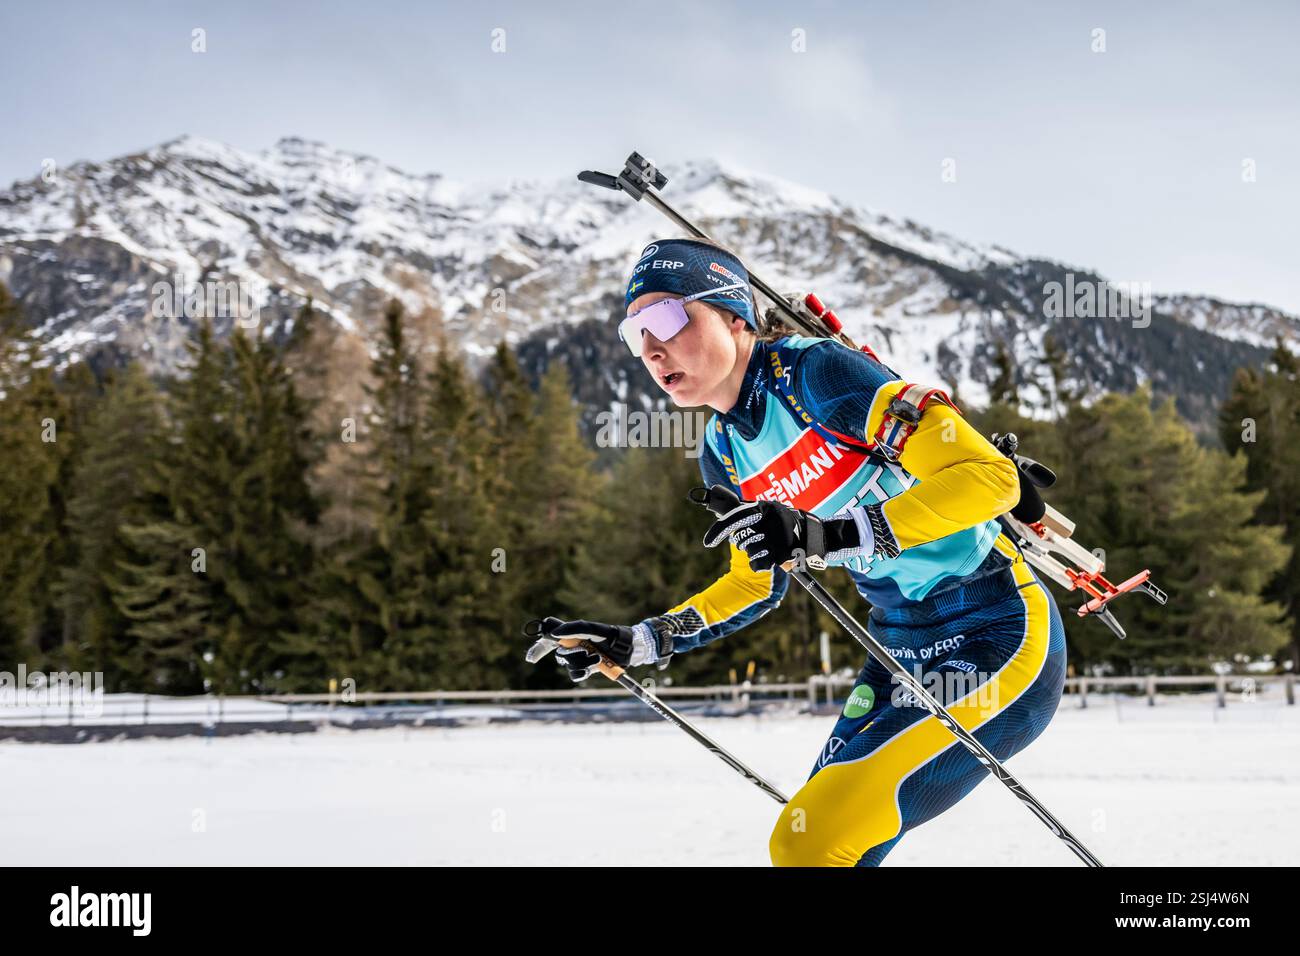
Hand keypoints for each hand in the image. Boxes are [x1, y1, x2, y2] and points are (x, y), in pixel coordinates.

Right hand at [524, 616, 668, 681]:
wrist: (626, 648)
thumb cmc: (609, 634)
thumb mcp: (591, 628)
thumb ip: (572, 628)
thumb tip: (553, 634)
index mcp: (570, 634)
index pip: (548, 640)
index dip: (538, 649)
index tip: (530, 659)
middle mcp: (572, 646)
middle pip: (559, 655)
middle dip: (573, 654)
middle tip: (587, 649)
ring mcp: (578, 658)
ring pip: (568, 667)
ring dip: (583, 663)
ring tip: (597, 658)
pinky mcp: (586, 669)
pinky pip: (576, 676)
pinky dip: (584, 672)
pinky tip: (594, 667)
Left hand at [701, 496, 860, 572]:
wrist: (817, 536)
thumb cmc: (789, 523)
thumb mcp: (771, 510)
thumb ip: (748, 509)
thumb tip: (718, 500)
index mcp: (765, 506)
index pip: (734, 518)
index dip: (718, 531)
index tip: (707, 543)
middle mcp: (770, 520)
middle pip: (740, 538)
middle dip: (741, 543)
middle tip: (753, 542)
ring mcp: (777, 538)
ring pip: (748, 551)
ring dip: (753, 553)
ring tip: (767, 548)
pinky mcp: (782, 554)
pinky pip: (756, 563)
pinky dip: (758, 564)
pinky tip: (766, 560)